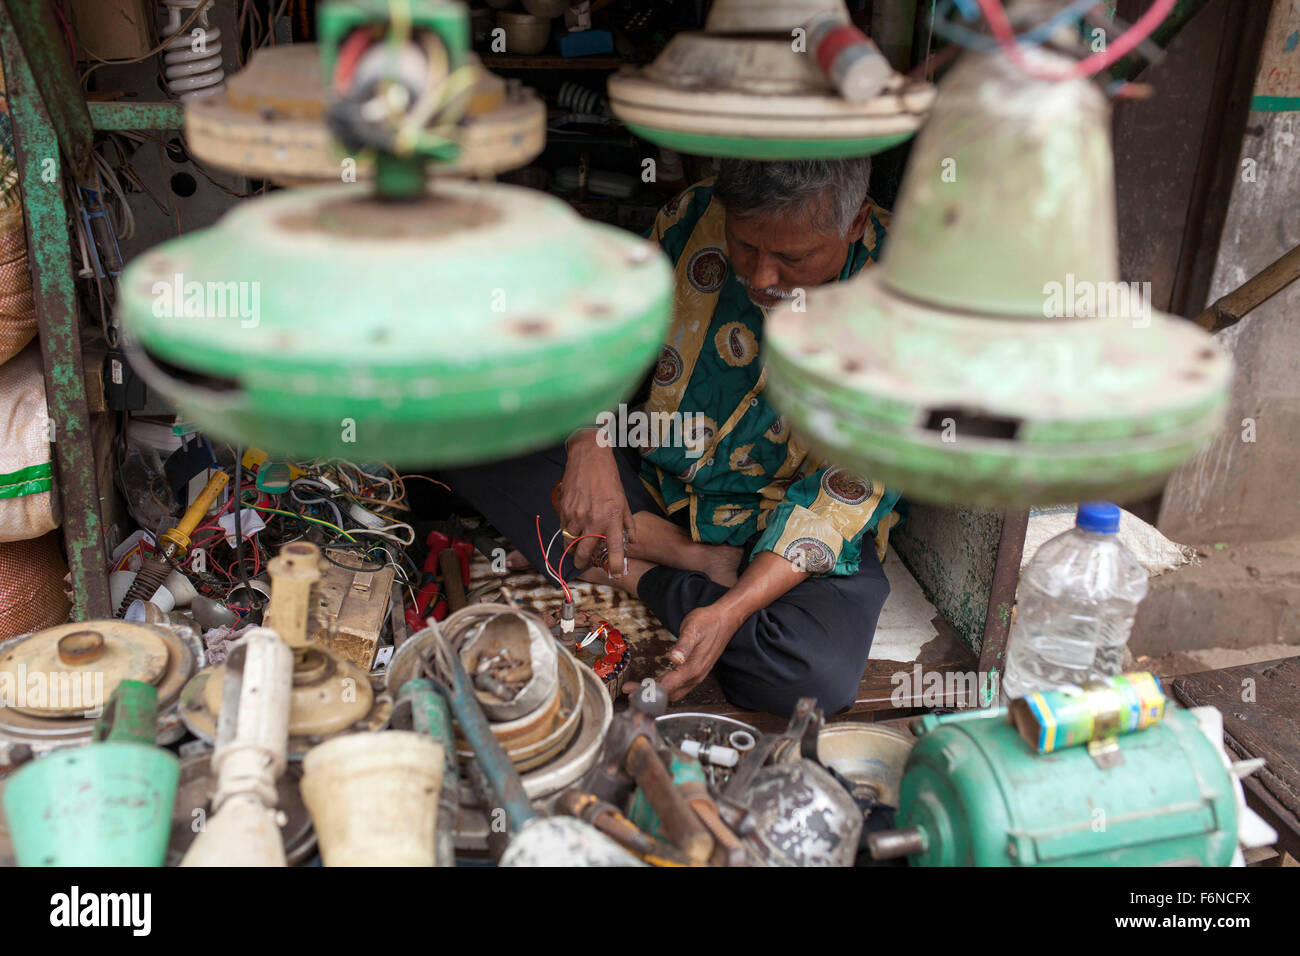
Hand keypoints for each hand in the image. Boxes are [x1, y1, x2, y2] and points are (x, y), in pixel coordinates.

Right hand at [557, 430, 635, 575]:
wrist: (589, 458)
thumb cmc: (609, 479)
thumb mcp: (624, 501)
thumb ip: (628, 524)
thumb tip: (632, 542)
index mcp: (612, 519)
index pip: (615, 550)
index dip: (615, 566)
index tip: (615, 573)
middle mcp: (593, 520)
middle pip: (583, 553)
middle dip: (581, 563)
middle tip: (582, 563)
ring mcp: (576, 515)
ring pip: (569, 543)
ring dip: (572, 548)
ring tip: (575, 547)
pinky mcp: (564, 509)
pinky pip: (563, 529)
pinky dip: (567, 533)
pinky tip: (572, 528)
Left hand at [631, 603, 739, 701]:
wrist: (725, 619)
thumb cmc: (708, 622)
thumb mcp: (693, 629)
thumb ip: (684, 646)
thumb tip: (674, 658)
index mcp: (692, 668)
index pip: (666, 686)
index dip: (647, 691)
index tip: (631, 691)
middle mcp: (695, 676)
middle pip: (668, 694)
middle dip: (648, 696)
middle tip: (629, 693)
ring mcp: (697, 675)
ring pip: (674, 692)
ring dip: (656, 694)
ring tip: (639, 691)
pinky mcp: (697, 672)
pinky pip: (679, 686)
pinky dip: (665, 689)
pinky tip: (657, 684)